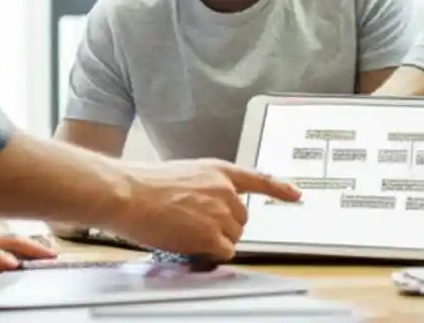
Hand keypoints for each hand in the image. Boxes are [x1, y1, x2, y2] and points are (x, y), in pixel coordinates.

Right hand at [106, 159, 300, 258]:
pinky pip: (224, 251)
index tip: (296, 195)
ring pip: (233, 237)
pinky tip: (190, 242)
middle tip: (194, 224)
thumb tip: (212, 208)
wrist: (127, 193)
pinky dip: (211, 253)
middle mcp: (225, 189)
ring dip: (215, 240)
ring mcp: (220, 212)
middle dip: (224, 226)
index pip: (258, 178)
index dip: (279, 189)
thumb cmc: (145, 185)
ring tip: (185, 230)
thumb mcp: (185, 174)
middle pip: (242, 219)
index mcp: (218, 170)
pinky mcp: (211, 234)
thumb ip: (206, 188)